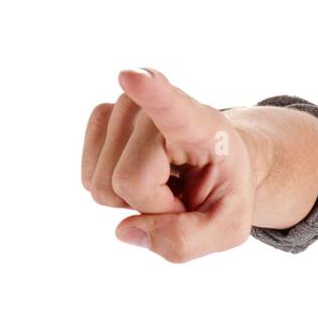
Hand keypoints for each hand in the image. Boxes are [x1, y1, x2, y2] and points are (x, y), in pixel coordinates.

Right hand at [81, 68, 254, 261]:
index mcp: (199, 126)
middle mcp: (153, 109)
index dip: (152, 93)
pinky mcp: (101, 119)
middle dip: (154, 208)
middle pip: (129, 184)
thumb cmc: (224, 192)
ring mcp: (123, 108)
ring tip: (166, 182)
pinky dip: (117, 193)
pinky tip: (144, 176)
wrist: (214, 162)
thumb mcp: (228, 228)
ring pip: (103, 187)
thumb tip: (125, 230)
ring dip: (136, 201)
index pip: (171, 106)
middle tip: (182, 192)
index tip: (134, 77)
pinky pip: (90, 181)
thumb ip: (186, 240)